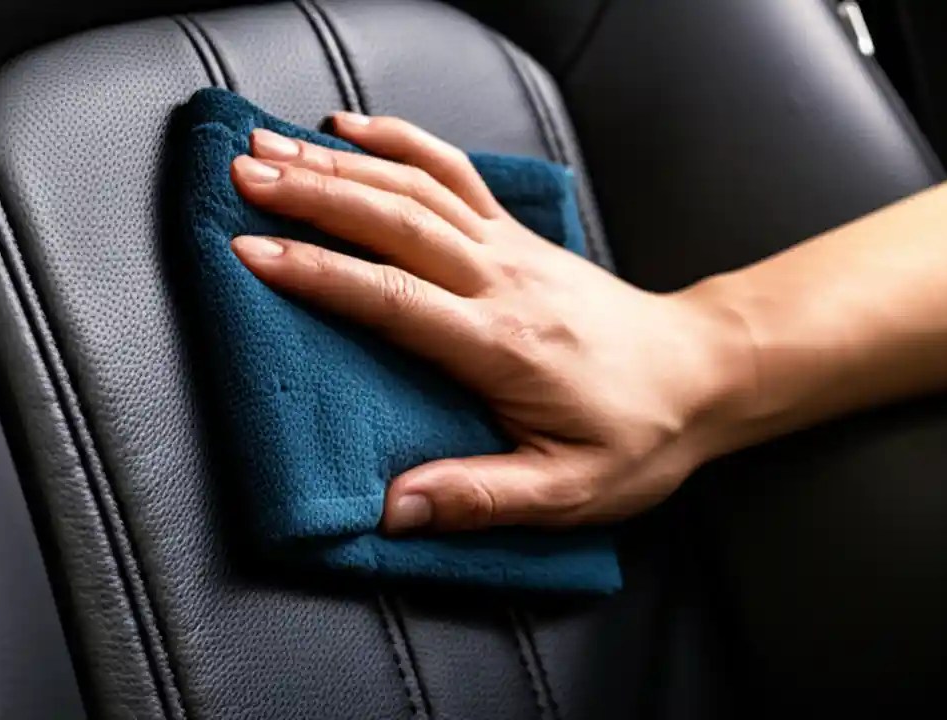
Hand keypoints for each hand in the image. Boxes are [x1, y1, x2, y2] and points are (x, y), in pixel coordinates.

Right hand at [228, 113, 754, 533]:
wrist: (704, 372)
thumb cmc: (639, 434)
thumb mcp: (570, 490)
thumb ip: (482, 498)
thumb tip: (395, 509)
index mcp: (501, 344)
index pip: (392, 298)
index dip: (318, 272)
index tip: (251, 252)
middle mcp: (501, 280)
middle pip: (394, 220)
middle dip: (311, 193)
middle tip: (242, 176)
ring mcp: (509, 248)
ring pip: (416, 185)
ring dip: (338, 161)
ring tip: (270, 143)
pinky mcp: (516, 235)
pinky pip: (452, 172)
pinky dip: (399, 140)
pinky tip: (351, 127)